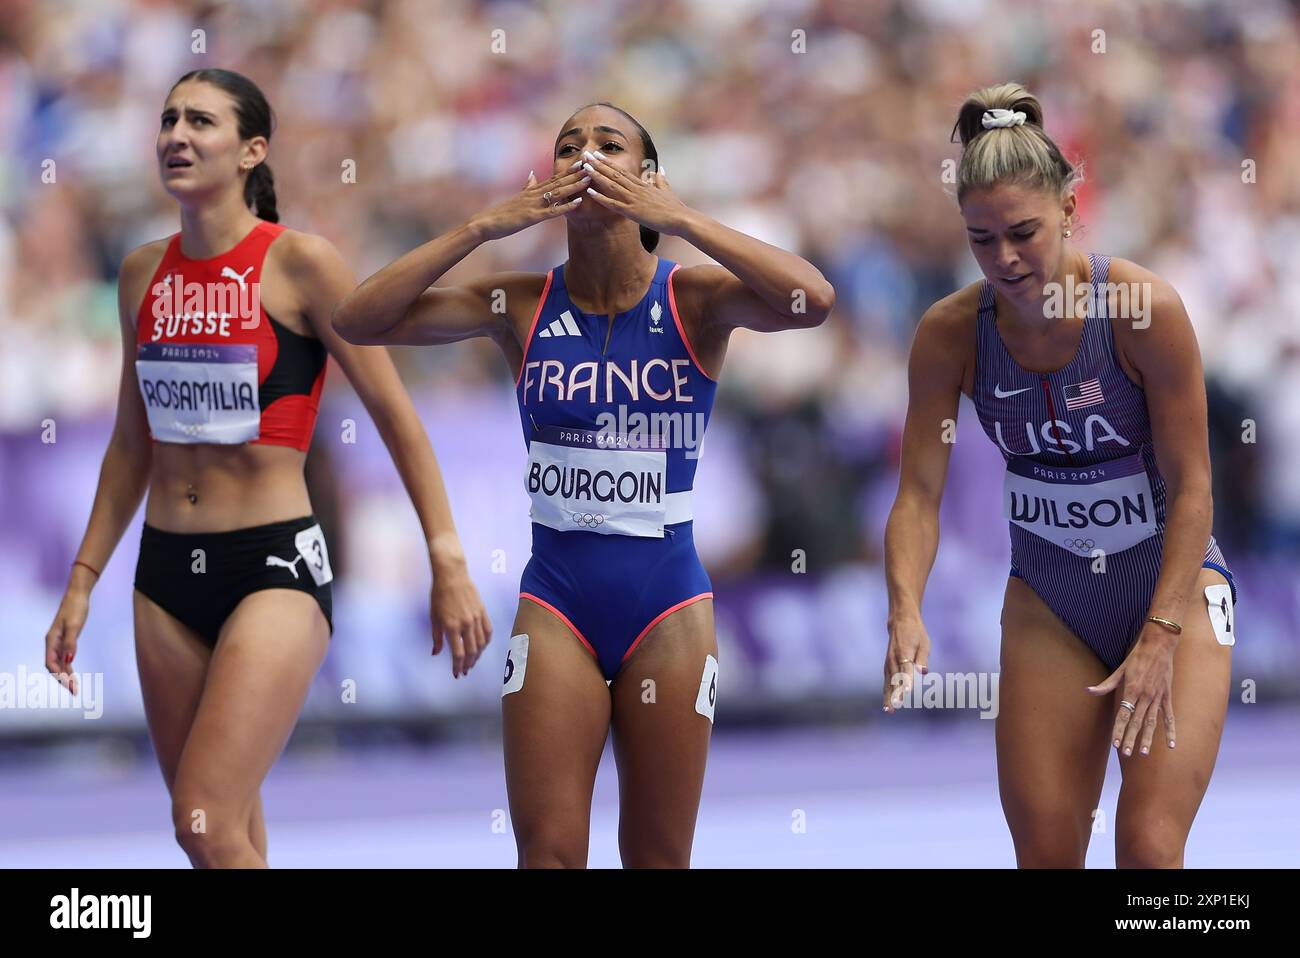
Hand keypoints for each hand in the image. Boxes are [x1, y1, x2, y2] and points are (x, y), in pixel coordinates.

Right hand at [45, 586, 89, 694]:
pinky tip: (71, 671)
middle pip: (54, 666)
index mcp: (51, 641)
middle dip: (62, 679)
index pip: (51, 664)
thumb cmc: (75, 608)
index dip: (60, 676)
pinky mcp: (65, 638)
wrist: (78, 595)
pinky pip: (64, 656)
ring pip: (59, 662)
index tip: (70, 686)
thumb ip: (70, 644)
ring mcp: (58, 641)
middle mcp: (52, 642)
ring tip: (74, 686)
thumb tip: (69, 661)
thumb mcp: (74, 626)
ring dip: (66, 674)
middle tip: (74, 691)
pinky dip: (67, 665)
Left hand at [428, 558, 492, 678]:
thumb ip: (436, 637)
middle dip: (468, 664)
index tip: (457, 674)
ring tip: (472, 661)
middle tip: (465, 671)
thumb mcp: (433, 617)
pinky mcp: (482, 611)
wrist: (452, 575)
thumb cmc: (439, 595)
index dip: (457, 666)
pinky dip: (486, 642)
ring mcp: (476, 618)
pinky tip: (482, 647)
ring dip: (477, 655)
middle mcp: (466, 624)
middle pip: (471, 651)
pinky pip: (488, 631)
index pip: (457, 654)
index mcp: (451, 627)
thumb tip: (436, 653)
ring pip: (481, 643)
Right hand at [470, 168, 589, 241]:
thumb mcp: (516, 197)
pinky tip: (577, 203)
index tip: (581, 162)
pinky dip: (566, 206)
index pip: (553, 178)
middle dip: (576, 174)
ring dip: (575, 186)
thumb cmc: (501, 214)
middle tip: (592, 166)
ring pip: (558, 193)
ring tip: (589, 180)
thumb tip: (532, 173)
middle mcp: (534, 194)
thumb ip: (527, 186)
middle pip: (559, 182)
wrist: (486, 223)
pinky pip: (552, 211)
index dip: (568, 170)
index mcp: (531, 190)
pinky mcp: (532, 217)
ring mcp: (534, 204)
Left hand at [578, 150, 689, 234]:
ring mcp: (633, 199)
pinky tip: (590, 191)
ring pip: (611, 184)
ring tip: (584, 167)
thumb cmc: (675, 208)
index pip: (622, 171)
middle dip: (598, 164)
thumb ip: (661, 180)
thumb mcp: (667, 191)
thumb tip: (660, 170)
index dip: (608, 163)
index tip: (598, 155)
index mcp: (643, 185)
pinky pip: (613, 203)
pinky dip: (601, 197)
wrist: (681, 219)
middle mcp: (636, 189)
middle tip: (585, 155)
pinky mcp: (632, 212)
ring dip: (596, 175)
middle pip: (614, 173)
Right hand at [883, 613, 930, 712]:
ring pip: (888, 683)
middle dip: (894, 695)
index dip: (907, 681)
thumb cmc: (916, 633)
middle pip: (894, 680)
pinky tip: (888, 703)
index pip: (906, 669)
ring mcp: (889, 663)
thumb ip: (923, 658)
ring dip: (888, 697)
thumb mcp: (924, 642)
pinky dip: (886, 692)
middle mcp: (894, 659)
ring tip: (888, 711)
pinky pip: (887, 681)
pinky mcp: (887, 665)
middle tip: (894, 709)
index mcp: (904, 652)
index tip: (908, 693)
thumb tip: (923, 672)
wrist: (900, 622)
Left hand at [1088, 623, 1176, 755]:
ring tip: (1144, 753)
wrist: (1159, 645)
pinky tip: (1171, 745)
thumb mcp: (1120, 669)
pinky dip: (1171, 731)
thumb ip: (1106, 684)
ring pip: (1152, 722)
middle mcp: (1145, 696)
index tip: (1114, 743)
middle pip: (1136, 722)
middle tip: (1126, 753)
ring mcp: (1157, 697)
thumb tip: (1089, 690)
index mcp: (1132, 690)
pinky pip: (1169, 717)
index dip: (1118, 730)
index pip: (1123, 715)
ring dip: (1148, 739)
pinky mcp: (1167, 696)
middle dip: (1130, 739)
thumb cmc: (1137, 657)